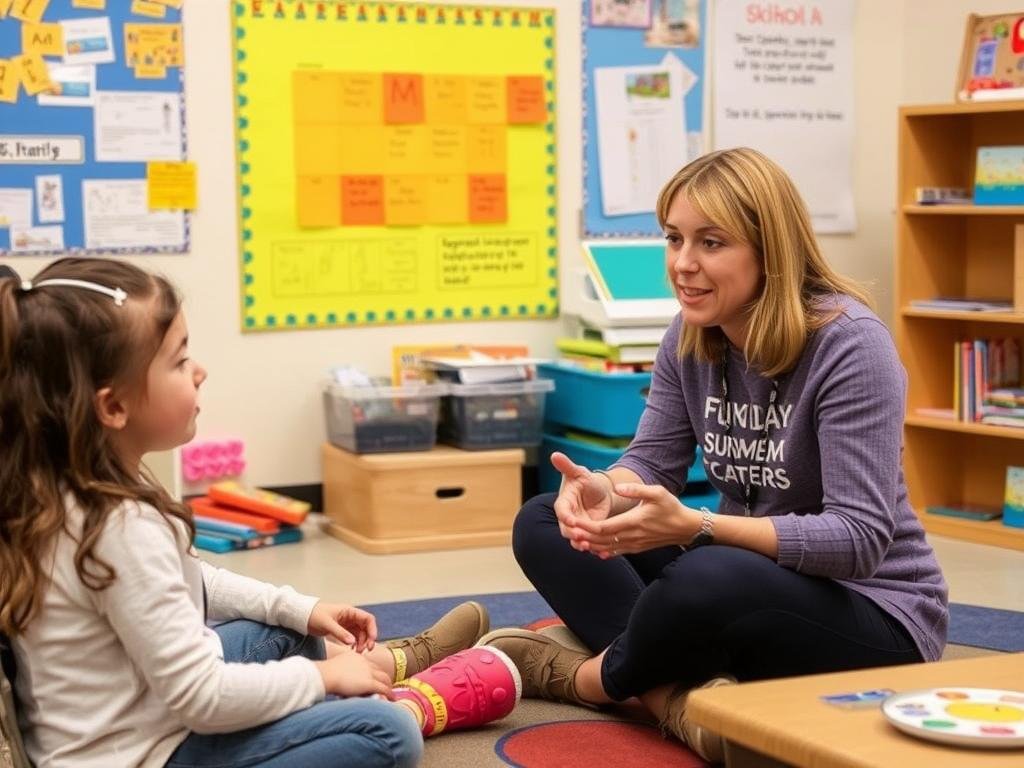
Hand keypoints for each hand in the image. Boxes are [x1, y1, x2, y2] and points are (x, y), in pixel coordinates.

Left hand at [308, 601, 377, 652]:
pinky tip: (352, 650)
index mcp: (350, 611)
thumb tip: (353, 642)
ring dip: (361, 643)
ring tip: (357, 652)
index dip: (372, 629)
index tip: (371, 640)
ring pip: (360, 634)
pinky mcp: (343, 630)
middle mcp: (351, 617)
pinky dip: (355, 644)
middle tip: (366, 650)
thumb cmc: (315, 615)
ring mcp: (347, 624)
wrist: (303, 617)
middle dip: (368, 639)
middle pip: (366, 628)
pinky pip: (353, 637)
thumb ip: (340, 633)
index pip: (368, 619)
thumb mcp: (327, 624)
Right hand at [314, 646, 394, 698]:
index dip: (374, 672)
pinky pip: (383, 688)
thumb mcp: (334, 668)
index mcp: (355, 657)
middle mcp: (364, 662)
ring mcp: (368, 672)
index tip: (376, 678)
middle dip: (384, 678)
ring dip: (389, 686)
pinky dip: (389, 693)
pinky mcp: (369, 682)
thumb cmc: (324, 674)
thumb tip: (337, 679)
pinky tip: (392, 699)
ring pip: (384, 679)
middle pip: (379, 670)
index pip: (369, 665)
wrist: (325, 675)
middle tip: (387, 686)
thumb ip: (340, 672)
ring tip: (391, 694)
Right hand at [550, 452, 613, 550]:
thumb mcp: (578, 472)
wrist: (598, 493)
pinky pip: (589, 543)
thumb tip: (554, 454)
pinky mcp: (588, 533)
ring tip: (589, 548)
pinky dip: (595, 550)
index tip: (571, 521)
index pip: (561, 511)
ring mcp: (578, 527)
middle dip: (573, 535)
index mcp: (564, 502)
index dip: (565, 517)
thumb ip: (567, 466)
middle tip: (581, 539)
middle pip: (567, 529)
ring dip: (581, 545)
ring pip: (576, 539)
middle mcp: (568, 517)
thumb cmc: (585, 480)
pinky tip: (602, 554)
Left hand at [571, 482, 699, 557]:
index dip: (586, 526)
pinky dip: (602, 550)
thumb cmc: (672, 508)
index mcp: (634, 521)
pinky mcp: (637, 548)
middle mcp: (632, 536)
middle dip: (584, 536)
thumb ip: (636, 489)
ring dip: (590, 545)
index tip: (573, 521)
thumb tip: (618, 488)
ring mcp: (634, 544)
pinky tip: (592, 547)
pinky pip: (616, 552)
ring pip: (607, 548)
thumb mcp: (657, 492)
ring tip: (576, 539)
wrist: (686, 528)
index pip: (604, 527)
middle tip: (568, 530)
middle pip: (601, 540)